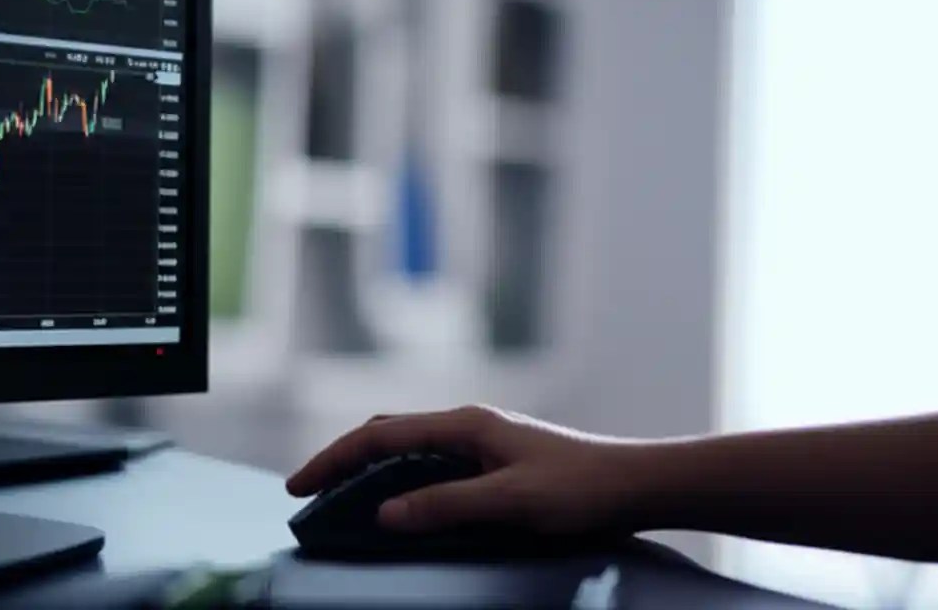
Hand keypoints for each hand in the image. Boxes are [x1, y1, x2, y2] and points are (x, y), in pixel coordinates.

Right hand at [286, 406, 650, 535]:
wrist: (637, 482)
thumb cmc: (580, 488)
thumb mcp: (509, 501)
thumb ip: (445, 504)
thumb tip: (384, 513)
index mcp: (465, 424)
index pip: (380, 436)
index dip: (334, 459)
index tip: (300, 485)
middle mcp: (469, 424)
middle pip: (388, 433)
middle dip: (343, 459)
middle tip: (310, 490)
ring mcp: (482, 439)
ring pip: (408, 447)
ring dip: (370, 469)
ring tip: (342, 498)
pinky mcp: (496, 458)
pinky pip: (431, 462)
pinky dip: (400, 478)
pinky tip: (399, 502)